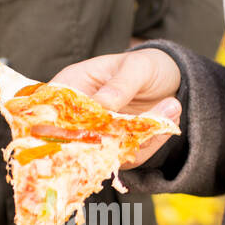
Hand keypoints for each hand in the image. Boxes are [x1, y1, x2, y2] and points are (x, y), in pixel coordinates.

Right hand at [51, 47, 182, 167]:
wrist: (171, 80)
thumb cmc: (146, 66)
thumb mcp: (137, 67)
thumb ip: (121, 85)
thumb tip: (102, 104)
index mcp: (73, 85)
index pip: (53, 110)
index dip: (61, 125)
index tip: (94, 126)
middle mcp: (80, 116)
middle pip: (77, 141)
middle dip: (113, 137)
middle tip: (149, 121)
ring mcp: (98, 136)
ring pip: (107, 154)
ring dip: (142, 138)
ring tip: (171, 107)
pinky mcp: (117, 151)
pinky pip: (129, 158)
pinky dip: (152, 144)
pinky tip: (169, 122)